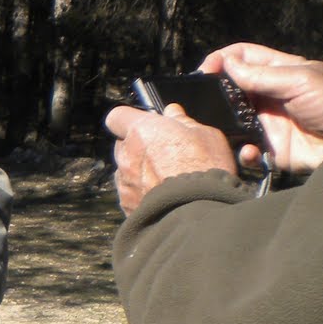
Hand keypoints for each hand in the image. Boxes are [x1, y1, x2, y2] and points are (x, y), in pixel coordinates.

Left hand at [105, 103, 236, 214]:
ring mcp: (124, 182)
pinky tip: (161, 196)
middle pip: (122, 145)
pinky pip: (130, 194)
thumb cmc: (204, 168)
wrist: (197, 211)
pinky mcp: (127, 205)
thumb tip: (172, 112)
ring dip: (138, 171)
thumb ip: (183, 121)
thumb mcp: (205, 134)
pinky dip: (140, 193)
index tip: (145, 124)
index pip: (117, 117)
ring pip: (125, 170)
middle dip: (137, 146)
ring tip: (165, 179)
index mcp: (141, 131)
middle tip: (162, 152)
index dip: (129, 120)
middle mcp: (126, 155)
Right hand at [199, 44, 322, 174]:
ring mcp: (270, 123)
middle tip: (204, 100)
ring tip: (221, 126)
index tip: (207, 69)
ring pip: (235, 121)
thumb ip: (261, 75)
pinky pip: (248, 151)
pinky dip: (244, 152)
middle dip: (216, 92)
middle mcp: (272, 96)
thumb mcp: (300, 79)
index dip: (223, 58)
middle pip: (234, 88)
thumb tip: (227, 63)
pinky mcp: (273, 149)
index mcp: (281, 71)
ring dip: (225, 124)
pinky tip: (250, 151)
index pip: (245, 57)